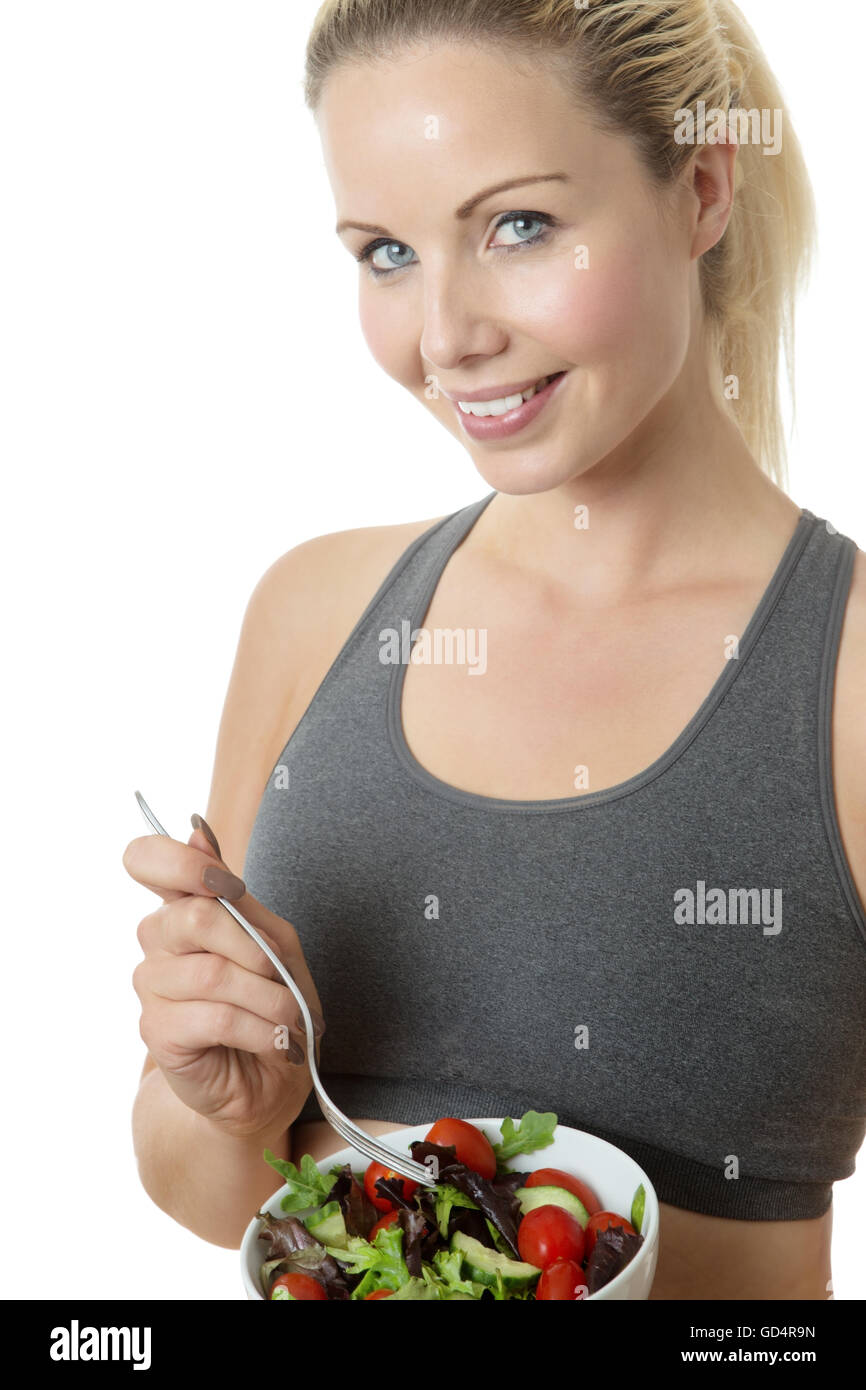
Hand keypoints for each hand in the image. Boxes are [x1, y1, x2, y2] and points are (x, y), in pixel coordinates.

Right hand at [125, 815, 324, 1139]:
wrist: (271, 1078)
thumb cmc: (273, 1002)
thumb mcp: (276, 941)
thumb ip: (240, 898)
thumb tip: (198, 832)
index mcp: (182, 906)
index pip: (145, 859)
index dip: (181, 863)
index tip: (226, 886)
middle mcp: (156, 940)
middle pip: (195, 919)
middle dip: (256, 949)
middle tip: (282, 975)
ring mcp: (151, 986)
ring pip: (213, 975)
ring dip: (271, 998)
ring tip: (290, 1018)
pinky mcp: (157, 1032)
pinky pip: (216, 1017)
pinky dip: (262, 1029)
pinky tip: (277, 1041)